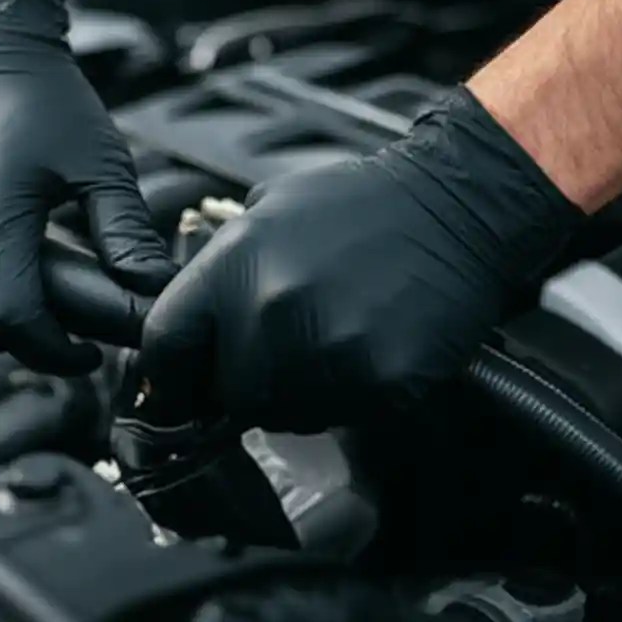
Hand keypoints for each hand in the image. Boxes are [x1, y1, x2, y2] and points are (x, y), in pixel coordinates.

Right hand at [0, 0, 175, 374]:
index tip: (91, 355)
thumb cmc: (44, 97)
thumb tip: (154, 290)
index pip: (16, 320)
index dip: (56, 352)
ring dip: (3, 319)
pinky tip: (16, 270)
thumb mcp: (100, 164)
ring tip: (50, 299)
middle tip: (79, 331)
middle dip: (33, 340)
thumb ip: (126, 234)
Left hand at [140, 88, 582, 432]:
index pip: (166, 346)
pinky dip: (346, 397)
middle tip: (276, 356)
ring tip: (327, 345)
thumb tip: (186, 331)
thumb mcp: (263, 213)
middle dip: (243, 383)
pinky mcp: (382, 383)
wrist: (456, 208)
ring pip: (283, 414)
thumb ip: (218, 272)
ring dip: (296, 394)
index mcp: (232, 267)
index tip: (180, 384)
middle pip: (227, 393)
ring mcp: (329, 354)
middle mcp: (272, 314)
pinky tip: (364, 352)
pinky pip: (341, 415)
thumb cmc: (355, 207)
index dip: (168, 373)